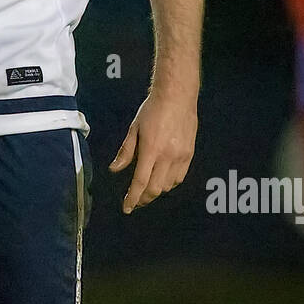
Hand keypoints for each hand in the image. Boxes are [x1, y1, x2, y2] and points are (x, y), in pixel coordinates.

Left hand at [109, 87, 197, 212]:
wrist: (177, 96)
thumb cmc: (153, 109)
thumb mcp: (134, 128)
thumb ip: (125, 151)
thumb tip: (114, 169)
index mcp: (151, 149)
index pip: (140, 182)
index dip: (132, 198)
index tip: (126, 208)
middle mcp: (168, 156)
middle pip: (155, 189)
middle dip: (143, 199)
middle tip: (134, 201)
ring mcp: (181, 156)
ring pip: (168, 185)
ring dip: (156, 191)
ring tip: (147, 189)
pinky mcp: (189, 154)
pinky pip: (179, 177)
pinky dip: (169, 183)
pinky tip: (162, 180)